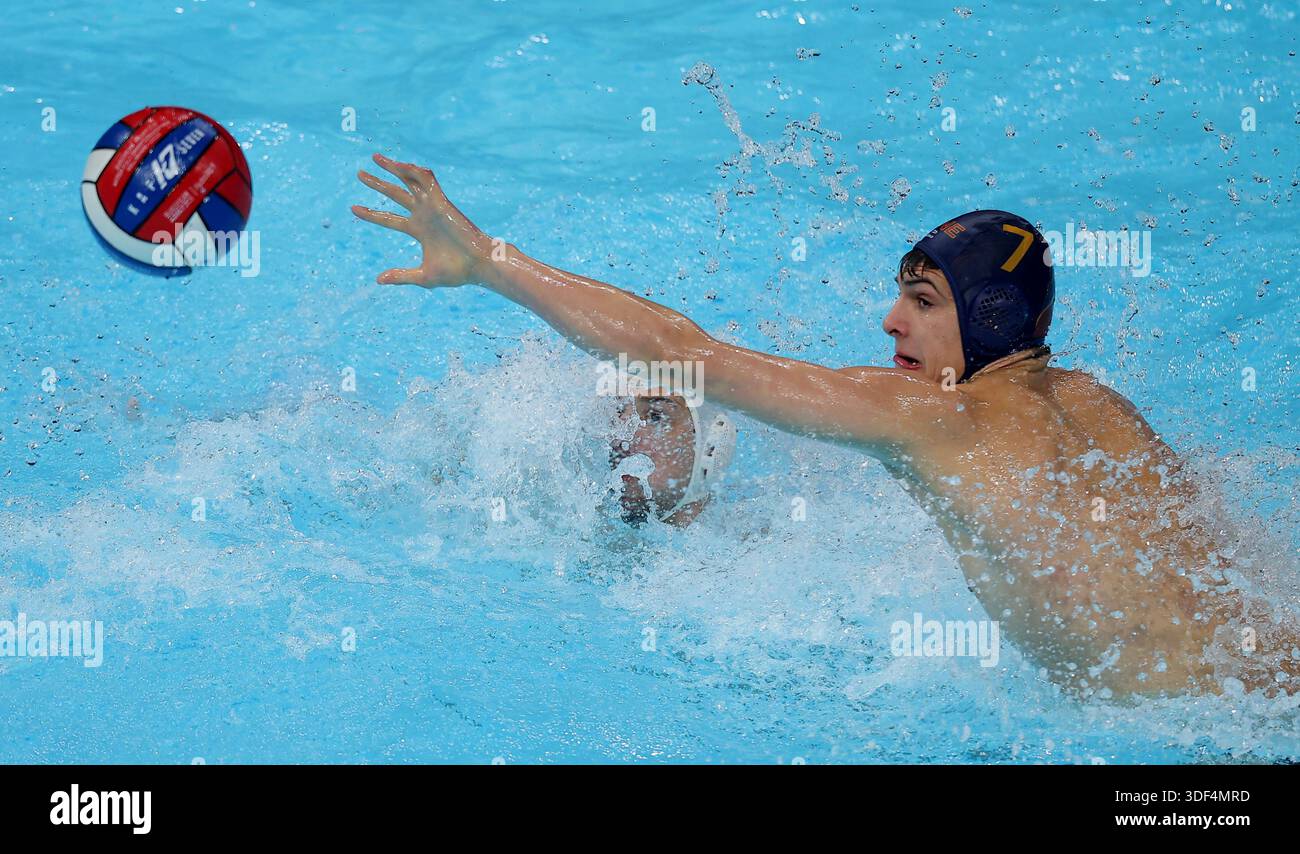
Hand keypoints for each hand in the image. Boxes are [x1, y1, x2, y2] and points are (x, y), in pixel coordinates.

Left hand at [352, 153, 493, 286]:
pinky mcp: (443, 201)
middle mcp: (424, 214)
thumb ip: (401, 276)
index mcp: (419, 230)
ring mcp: (433, 206)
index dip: (371, 214)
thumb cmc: (457, 272)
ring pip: (409, 181)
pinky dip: (413, 170)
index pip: (390, 219)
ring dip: (393, 168)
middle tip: (359, 174)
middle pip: (396, 194)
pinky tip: (400, 165)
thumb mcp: (423, 276)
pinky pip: (427, 180)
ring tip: (376, 158)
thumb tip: (378, 280)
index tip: (353, 209)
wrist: (479, 265)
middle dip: (378, 183)